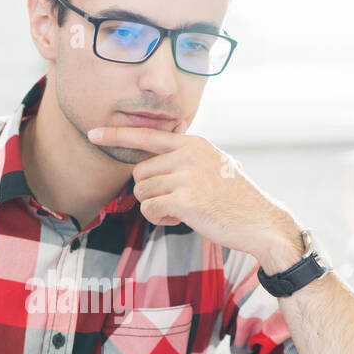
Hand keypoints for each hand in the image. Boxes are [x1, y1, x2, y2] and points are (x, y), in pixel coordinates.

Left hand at [87, 124, 305, 271]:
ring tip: (182, 210)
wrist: (260, 221)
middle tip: (175, 202)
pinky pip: (150, 210)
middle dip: (149, 191)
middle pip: (139, 172)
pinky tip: (182, 219)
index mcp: (193, 143)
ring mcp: (186, 176)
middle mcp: (188, 154)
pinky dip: (160, 219)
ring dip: (155, 207)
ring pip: (142, 192)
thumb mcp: (213, 164)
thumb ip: (186, 155)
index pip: (147, 135)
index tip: (93, 133)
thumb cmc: (234, 198)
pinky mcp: (184, 200)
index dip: (117, 135)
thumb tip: (165, 145)